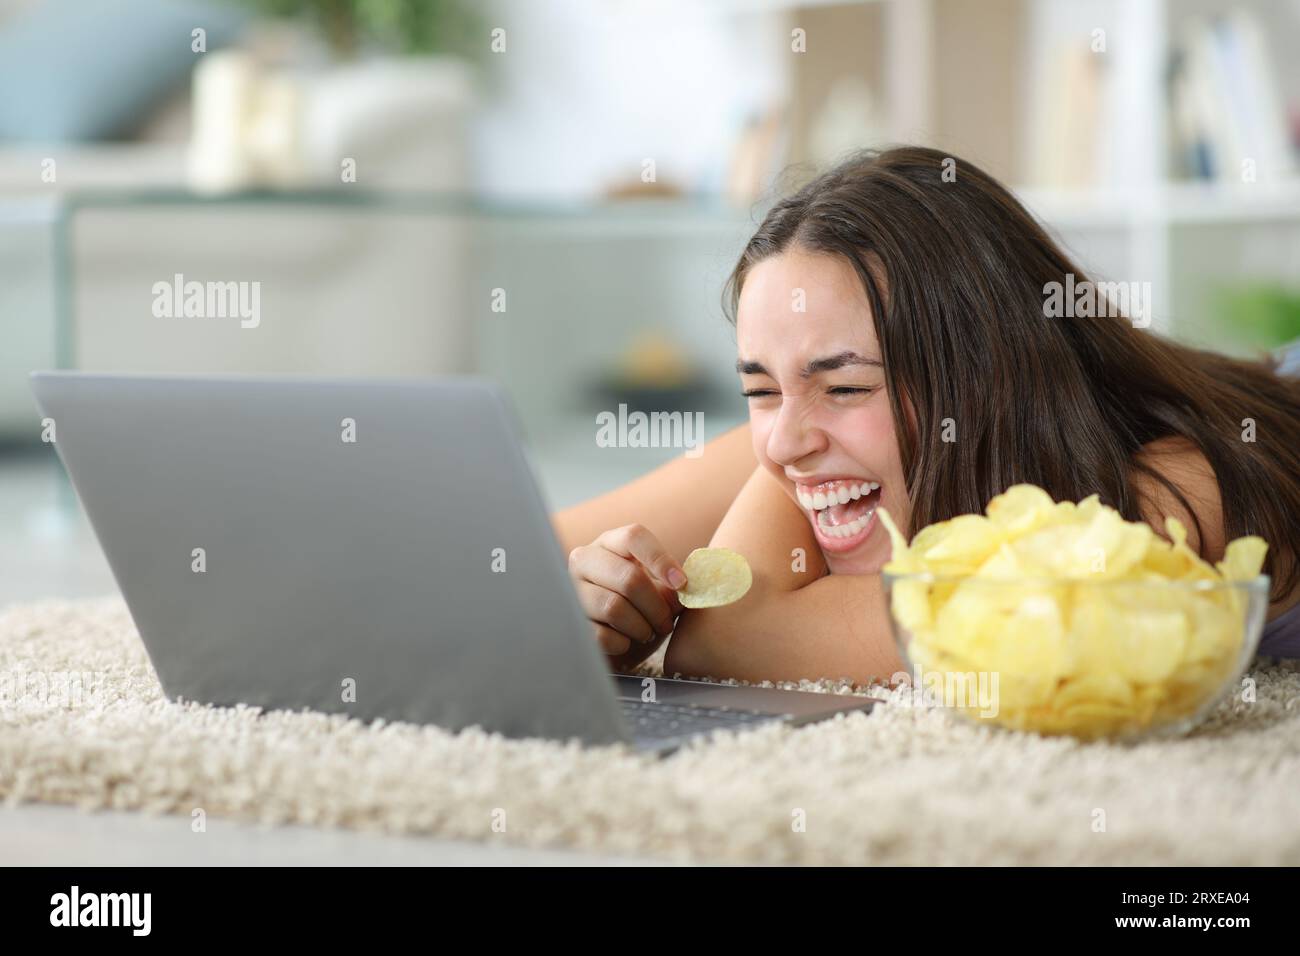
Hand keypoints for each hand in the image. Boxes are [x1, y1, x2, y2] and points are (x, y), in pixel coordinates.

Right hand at [567, 523, 686, 667]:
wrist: (612, 643)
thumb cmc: (639, 610)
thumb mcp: (657, 593)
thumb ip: (670, 587)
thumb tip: (675, 590)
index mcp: (610, 544)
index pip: (634, 537)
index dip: (661, 559)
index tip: (681, 583)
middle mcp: (585, 560)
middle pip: (629, 577)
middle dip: (656, 606)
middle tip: (666, 623)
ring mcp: (572, 590)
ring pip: (614, 608)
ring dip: (641, 627)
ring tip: (647, 633)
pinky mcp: (569, 621)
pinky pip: (601, 635)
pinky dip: (623, 644)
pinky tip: (626, 643)